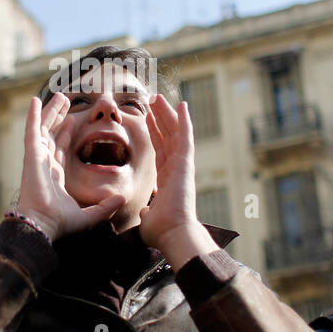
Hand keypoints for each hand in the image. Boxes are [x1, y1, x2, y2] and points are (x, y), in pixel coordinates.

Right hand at [16, 93, 124, 240]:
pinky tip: (35, 101)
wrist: (44, 224)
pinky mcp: (32, 155)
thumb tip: (122, 198)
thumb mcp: (89, 214)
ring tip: (60, 96)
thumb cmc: (61, 223)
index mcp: (56, 175)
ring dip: (51, 112)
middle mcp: (46, 164)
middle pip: (52, 134)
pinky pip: (32, 130)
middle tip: (66, 100)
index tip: (73, 119)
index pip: (61, 149)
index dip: (67, 133)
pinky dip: (33, 115)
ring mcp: (38, 158)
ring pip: (44, 129)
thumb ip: (105, 206)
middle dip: (59, 117)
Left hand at [138, 95, 202, 251]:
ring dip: (167, 114)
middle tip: (153, 100)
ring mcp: (182, 165)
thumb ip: (148, 210)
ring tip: (158, 97)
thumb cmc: (162, 231)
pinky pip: (185, 137)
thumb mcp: (149, 217)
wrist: (173, 234)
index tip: (148, 119)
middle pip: (168, 137)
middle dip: (160, 118)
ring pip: (175, 133)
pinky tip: (182, 105)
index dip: (154, 133)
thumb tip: (147, 210)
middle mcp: (176, 169)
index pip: (160, 151)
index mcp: (167, 180)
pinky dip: (184, 120)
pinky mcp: (186, 162)